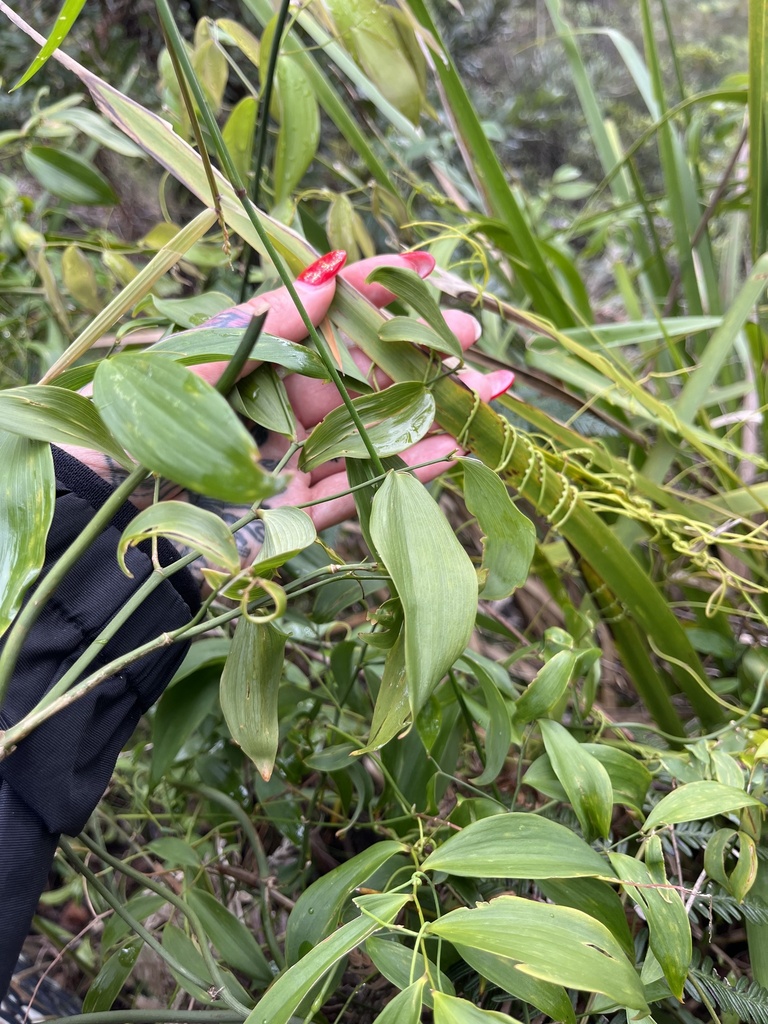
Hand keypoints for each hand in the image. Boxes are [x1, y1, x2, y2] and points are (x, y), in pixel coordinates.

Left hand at [61, 250, 512, 581]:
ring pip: (374, 434)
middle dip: (419, 350)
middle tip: (471, 329)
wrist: (98, 512)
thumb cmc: (133, 419)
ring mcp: (291, 464)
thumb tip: (331, 275)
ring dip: (433, 411)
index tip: (421, 271)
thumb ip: (267, 324)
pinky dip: (407, 473)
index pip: (326, 320)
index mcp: (256, 362)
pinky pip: (358, 492)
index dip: (373, 293)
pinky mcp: (294, 518)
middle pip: (362, 376)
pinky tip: (455, 447)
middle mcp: (279, 409)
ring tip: (491, 387)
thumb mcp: (198, 358)